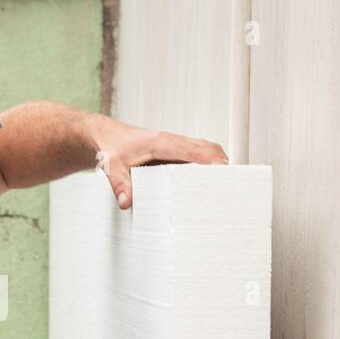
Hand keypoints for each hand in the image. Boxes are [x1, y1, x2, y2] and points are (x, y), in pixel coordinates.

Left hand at [92, 117, 227, 208]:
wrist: (105, 136)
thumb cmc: (110, 147)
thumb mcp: (111, 167)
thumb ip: (119, 184)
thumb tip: (126, 203)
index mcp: (161, 142)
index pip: (193, 149)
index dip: (210, 160)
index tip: (225, 171)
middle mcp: (171, 142)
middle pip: (207, 148)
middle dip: (222, 163)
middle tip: (234, 184)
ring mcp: (174, 146)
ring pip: (204, 151)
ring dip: (217, 164)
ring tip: (229, 185)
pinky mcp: (173, 153)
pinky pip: (196, 157)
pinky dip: (207, 165)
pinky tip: (210, 182)